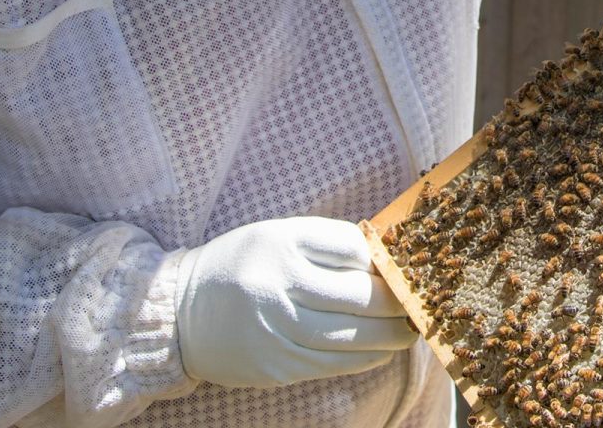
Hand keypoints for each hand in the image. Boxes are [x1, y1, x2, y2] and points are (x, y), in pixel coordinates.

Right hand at [174, 216, 417, 387]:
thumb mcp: (281, 235)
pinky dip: (364, 359)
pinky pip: (332, 365)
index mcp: (281, 246)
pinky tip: (382, 351)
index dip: (387, 262)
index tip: (411, 267)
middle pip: (356, 299)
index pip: (352, 252)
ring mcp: (276, 333)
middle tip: (422, 302)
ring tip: (412, 330)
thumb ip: (332, 242)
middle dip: (398, 304)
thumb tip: (386, 257)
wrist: (180, 313)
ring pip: (350, 339)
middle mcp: (278, 289)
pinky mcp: (275, 367)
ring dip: (389, 336)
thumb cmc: (244, 264)